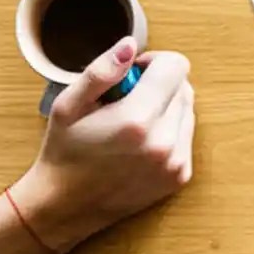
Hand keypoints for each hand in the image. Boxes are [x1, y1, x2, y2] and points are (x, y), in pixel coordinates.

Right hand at [9, 36, 195, 253]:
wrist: (66, 208)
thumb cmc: (65, 153)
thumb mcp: (69, 105)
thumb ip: (102, 70)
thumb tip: (131, 45)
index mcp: (137, 120)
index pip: (176, 66)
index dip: (153, 62)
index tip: (132, 73)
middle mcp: (163, 143)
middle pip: (184, 86)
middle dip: (159, 84)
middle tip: (125, 101)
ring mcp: (175, 162)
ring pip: (188, 110)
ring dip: (166, 107)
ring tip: (131, 124)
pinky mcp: (180, 176)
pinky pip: (186, 135)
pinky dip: (169, 131)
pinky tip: (140, 143)